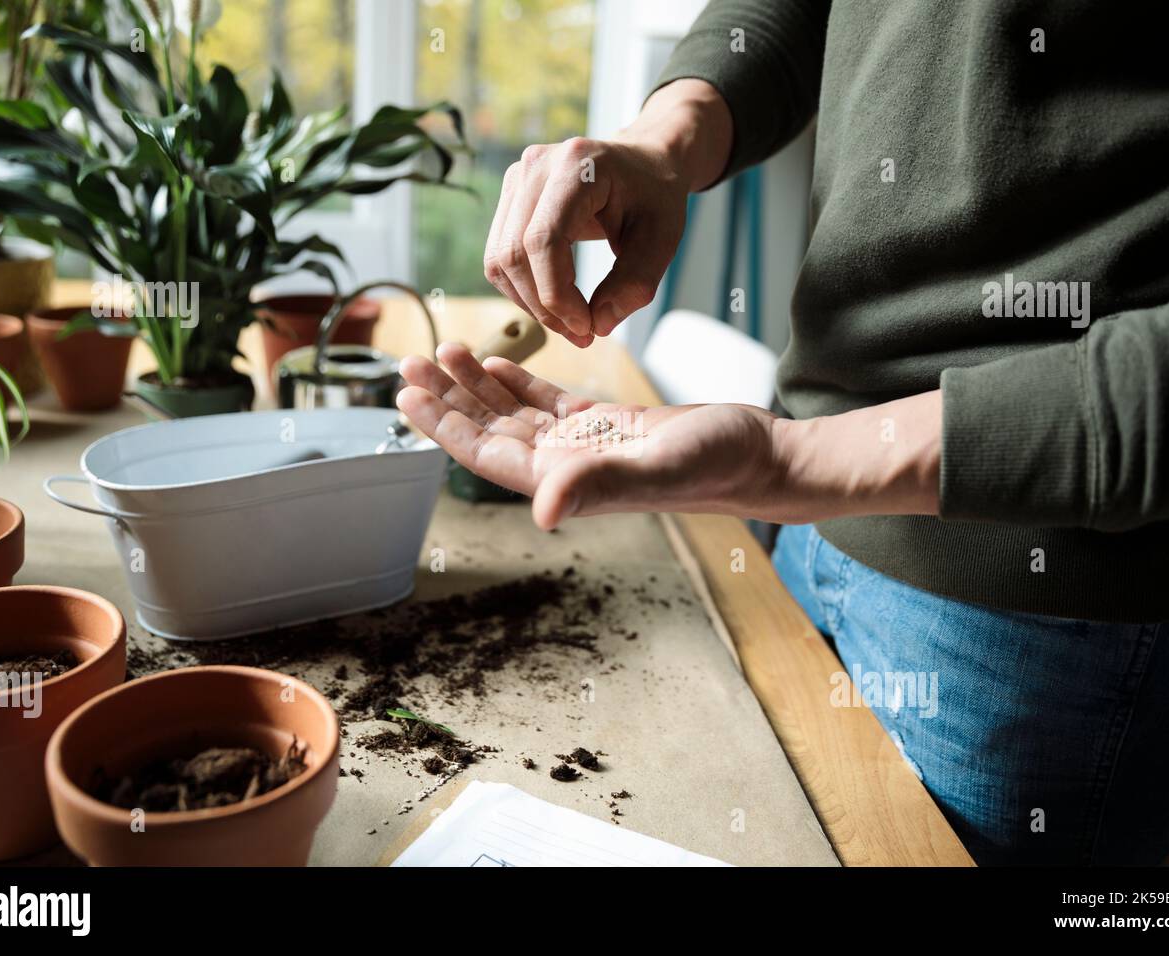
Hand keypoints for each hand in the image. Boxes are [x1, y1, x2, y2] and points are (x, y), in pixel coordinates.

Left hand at [398, 344, 944, 529]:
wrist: (759, 456)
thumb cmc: (715, 467)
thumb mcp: (655, 469)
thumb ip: (597, 486)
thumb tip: (540, 509)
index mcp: (565, 480)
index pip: (487, 453)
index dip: (445, 426)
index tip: (408, 395)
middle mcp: (566, 467)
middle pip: (491, 431)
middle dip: (448, 399)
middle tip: (410, 361)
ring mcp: (585, 446)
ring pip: (515, 414)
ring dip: (477, 386)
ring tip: (442, 351)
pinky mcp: (606, 426)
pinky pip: (549, 402)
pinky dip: (519, 381)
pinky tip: (496, 362)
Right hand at [483, 79, 732, 346]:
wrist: (642, 165)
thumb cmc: (653, 196)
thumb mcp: (662, 240)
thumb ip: (635, 283)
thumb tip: (598, 325)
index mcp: (577, 166)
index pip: (543, 240)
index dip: (556, 294)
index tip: (586, 327)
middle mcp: (536, 166)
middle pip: (514, 254)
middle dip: (544, 306)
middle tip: (582, 334)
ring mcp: (516, 179)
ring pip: (500, 260)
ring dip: (530, 303)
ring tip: (570, 322)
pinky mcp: (509, 198)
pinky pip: (498, 257)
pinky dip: (522, 290)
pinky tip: (554, 301)